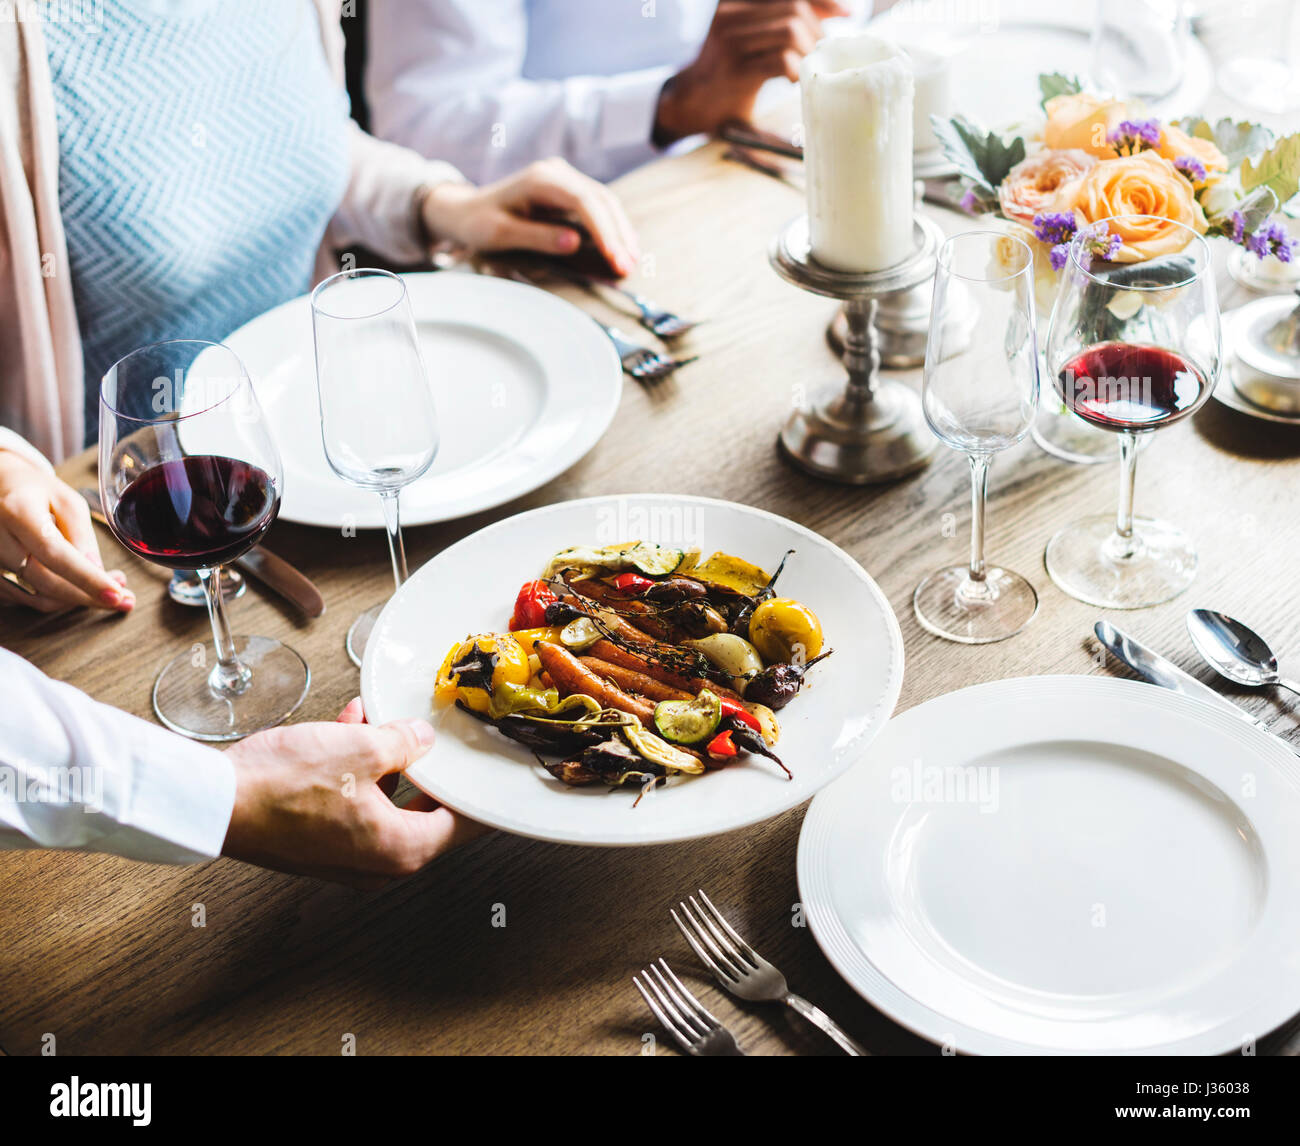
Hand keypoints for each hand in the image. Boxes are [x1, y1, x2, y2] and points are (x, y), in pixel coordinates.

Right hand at [0, 449, 133, 613]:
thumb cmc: (33, 491)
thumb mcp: (65, 500)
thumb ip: (81, 534)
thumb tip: (97, 571)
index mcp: (17, 512)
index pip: (55, 554)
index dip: (88, 579)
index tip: (117, 595)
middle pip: (47, 583)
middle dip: (90, 596)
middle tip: (124, 598)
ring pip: (38, 598)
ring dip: (77, 599)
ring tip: (106, 588)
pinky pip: (25, 599)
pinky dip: (56, 598)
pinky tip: (77, 587)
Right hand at [222, 701, 489, 888]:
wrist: (215, 802)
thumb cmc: (282, 786)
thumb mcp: (360, 748)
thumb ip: (403, 743)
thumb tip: (422, 739)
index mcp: (398, 850)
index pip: (460, 826)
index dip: (477, 797)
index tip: (489, 781)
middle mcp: (375, 863)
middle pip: (423, 813)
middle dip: (427, 770)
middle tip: (444, 744)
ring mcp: (344, 855)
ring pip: (384, 801)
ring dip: (386, 760)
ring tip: (384, 721)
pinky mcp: (317, 840)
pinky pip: (352, 800)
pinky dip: (355, 767)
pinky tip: (350, 724)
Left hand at [422, 159, 639, 276]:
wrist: (466, 210)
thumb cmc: (478, 223)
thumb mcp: (500, 234)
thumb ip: (536, 237)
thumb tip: (574, 242)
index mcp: (540, 179)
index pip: (584, 202)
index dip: (604, 232)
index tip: (616, 258)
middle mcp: (556, 173)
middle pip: (601, 200)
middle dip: (618, 234)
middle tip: (628, 267)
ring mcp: (564, 179)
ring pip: (605, 202)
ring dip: (620, 231)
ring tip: (631, 261)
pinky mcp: (568, 191)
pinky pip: (598, 207)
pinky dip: (612, 227)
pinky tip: (623, 247)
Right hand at [654, 0, 848, 142]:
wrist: (691, 103)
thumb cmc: (730, 71)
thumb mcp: (755, 36)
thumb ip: (786, 21)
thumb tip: (836, 10)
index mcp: (737, 0)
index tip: (846, 12)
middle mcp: (731, 12)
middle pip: (796, 8)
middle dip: (816, 32)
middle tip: (818, 56)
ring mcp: (730, 39)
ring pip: (791, 31)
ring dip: (807, 53)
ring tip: (804, 70)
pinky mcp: (735, 68)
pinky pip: (781, 59)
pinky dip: (796, 70)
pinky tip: (792, 81)